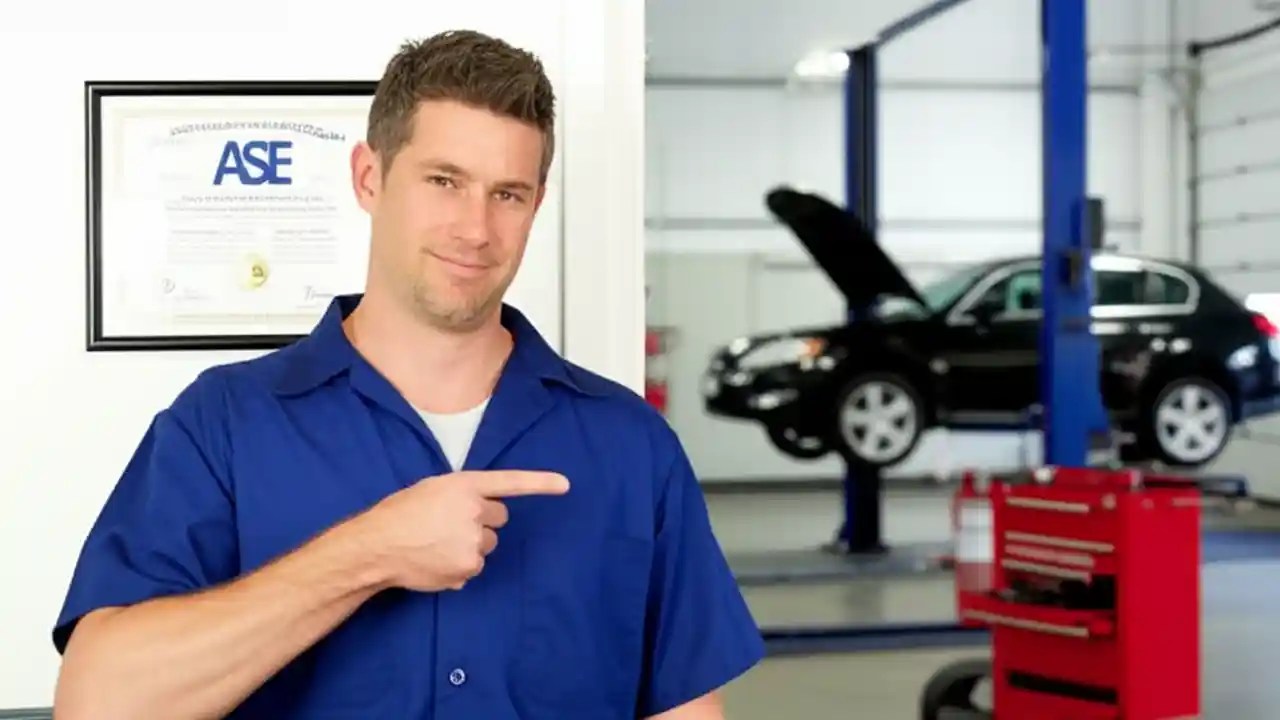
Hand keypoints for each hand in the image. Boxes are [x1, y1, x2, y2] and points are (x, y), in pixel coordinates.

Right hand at [354, 470, 568, 592]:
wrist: (377, 547)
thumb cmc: (399, 514)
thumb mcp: (431, 490)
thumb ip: (461, 496)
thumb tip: (479, 513)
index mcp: (465, 486)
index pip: (510, 483)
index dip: (540, 483)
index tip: (565, 485)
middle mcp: (475, 513)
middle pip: (500, 518)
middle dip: (483, 521)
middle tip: (451, 524)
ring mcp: (473, 544)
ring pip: (487, 545)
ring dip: (471, 544)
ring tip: (439, 544)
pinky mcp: (468, 569)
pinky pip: (474, 567)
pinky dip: (460, 566)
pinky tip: (436, 560)